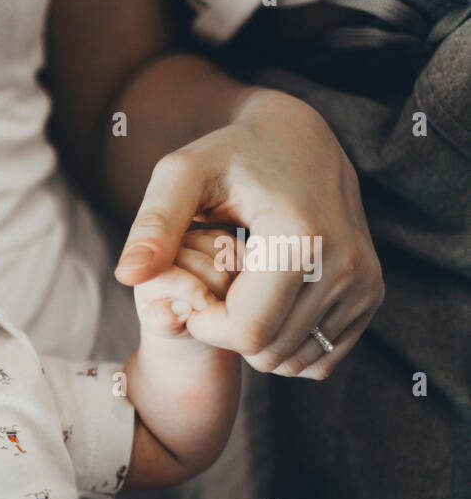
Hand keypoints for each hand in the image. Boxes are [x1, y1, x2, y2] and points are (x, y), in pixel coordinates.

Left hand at [114, 90, 383, 379]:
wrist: (299, 138)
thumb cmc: (231, 154)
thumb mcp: (182, 175)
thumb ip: (153, 225)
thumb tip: (127, 275)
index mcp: (303, 238)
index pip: (246, 331)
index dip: (204, 323)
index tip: (192, 289)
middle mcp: (346, 265)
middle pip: (267, 351)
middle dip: (225, 331)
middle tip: (214, 286)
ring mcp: (364, 283)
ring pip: (290, 360)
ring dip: (252, 337)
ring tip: (240, 287)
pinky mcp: (370, 295)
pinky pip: (316, 357)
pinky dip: (282, 340)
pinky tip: (266, 299)